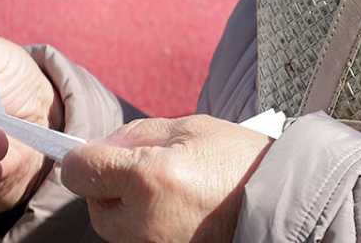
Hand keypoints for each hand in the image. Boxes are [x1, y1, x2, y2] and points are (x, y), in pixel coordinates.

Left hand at [62, 116, 271, 242]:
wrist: (280, 202)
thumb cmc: (238, 159)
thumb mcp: (187, 129)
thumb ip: (136, 136)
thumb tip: (100, 146)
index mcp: (148, 178)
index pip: (80, 170)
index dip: (83, 157)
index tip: (94, 152)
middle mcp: (143, 219)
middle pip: (93, 202)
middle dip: (107, 183)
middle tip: (141, 168)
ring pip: (113, 225)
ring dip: (124, 205)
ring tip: (164, 187)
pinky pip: (136, 236)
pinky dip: (142, 221)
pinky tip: (172, 205)